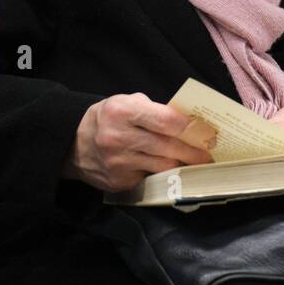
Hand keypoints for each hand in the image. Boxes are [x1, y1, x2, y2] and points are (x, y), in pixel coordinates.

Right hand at [62, 92, 214, 192]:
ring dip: (183, 166)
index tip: (208, 132)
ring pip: (163, 167)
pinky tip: (170, 171)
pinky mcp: (119, 182)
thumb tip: (188, 122)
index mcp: (121, 112)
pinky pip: (150, 178)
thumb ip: (154, 110)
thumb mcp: (125, 102)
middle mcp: (118, 137)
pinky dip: (162, 174)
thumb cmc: (107, 118)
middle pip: (168, 147)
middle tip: (210, 154)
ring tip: (197, 163)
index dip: (191, 127)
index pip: (165, 120)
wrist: (73, 144)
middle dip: (194, 152)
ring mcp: (118, 163)